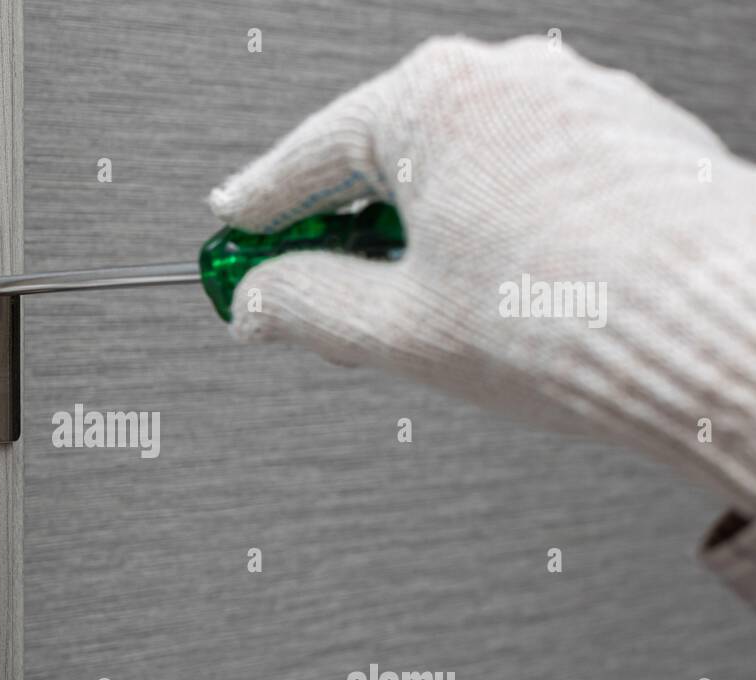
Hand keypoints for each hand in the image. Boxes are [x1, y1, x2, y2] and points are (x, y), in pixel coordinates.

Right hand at [211, 36, 755, 506]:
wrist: (722, 339)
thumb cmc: (581, 318)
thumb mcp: (398, 329)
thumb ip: (304, 305)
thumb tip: (262, 301)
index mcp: (436, 101)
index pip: (308, 157)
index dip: (257, 209)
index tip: (234, 238)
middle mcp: (509, 78)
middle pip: (384, 155)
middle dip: (343, 227)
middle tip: (310, 289)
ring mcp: (577, 101)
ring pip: (459, 165)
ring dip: (420, 229)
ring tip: (422, 309)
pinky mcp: (628, 136)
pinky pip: (524, 171)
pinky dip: (489, 221)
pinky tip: (495, 286)